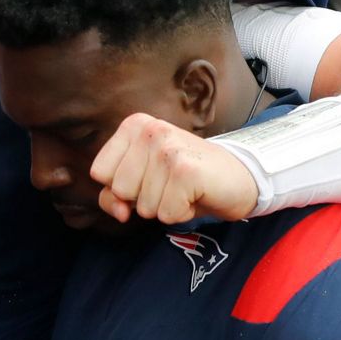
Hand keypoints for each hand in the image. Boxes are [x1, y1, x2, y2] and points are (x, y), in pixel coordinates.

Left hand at [90, 113, 257, 224]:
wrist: (241, 177)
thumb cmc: (186, 180)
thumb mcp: (142, 182)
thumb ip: (114, 195)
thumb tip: (120, 212)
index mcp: (133, 125)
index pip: (99, 173)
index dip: (122, 187)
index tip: (150, 177)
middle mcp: (149, 130)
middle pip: (119, 190)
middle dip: (145, 198)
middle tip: (171, 184)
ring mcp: (167, 149)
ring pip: (143, 206)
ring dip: (165, 206)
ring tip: (185, 189)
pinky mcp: (186, 171)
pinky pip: (166, 214)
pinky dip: (181, 214)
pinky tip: (196, 195)